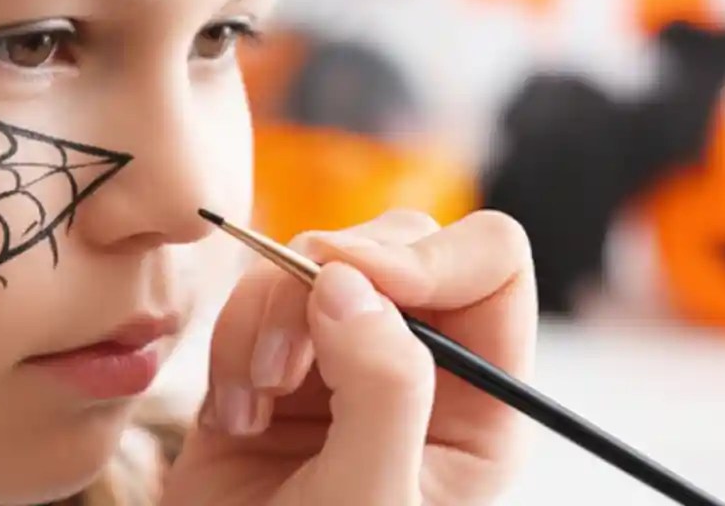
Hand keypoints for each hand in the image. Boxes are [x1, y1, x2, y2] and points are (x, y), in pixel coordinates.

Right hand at [161, 209, 537, 505]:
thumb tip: (350, 282)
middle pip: (397, 245)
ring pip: (315, 260)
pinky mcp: (278, 354)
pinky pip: (254, 293)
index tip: (358, 281)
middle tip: (283, 364)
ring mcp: (346, 354)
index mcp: (480, 401)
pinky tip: (234, 419)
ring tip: (252, 406)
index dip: (433, 256)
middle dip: (325, 286)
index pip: (493, 267)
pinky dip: (231, 343)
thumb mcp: (369, 498)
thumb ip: (381, 391)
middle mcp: (421, 363)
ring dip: (266, 322)